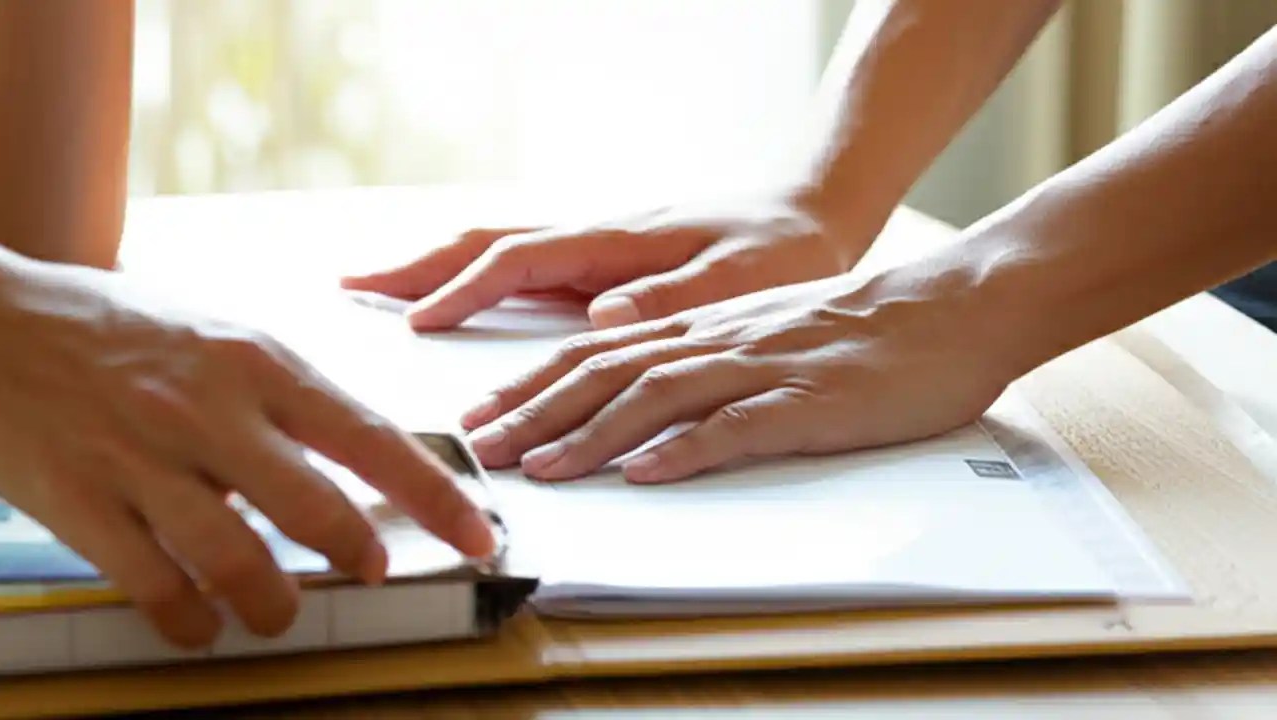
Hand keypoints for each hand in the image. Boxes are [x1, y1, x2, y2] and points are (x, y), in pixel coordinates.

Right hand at [0, 260, 493, 647]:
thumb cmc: (124, 330)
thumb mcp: (225, 336)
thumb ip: (289, 398)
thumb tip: (363, 457)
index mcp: (259, 362)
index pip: (372, 438)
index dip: (437, 497)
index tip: (480, 535)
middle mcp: (209, 410)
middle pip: (316, 509)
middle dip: (359, 555)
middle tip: (373, 571)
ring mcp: (143, 459)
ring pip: (238, 562)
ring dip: (275, 605)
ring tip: (278, 611)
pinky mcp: (82, 503)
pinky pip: (156, 588)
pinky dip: (192, 623)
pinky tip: (202, 621)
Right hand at [341, 194, 877, 330]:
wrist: (812, 211)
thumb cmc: (783, 250)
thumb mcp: (744, 278)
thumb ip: (675, 296)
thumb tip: (601, 316)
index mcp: (618, 240)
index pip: (521, 261)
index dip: (464, 291)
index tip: (417, 321)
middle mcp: (596, 237)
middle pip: (488, 244)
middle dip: (419, 266)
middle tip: (354, 288)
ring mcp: (596, 246)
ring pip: (498, 250)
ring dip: (436, 267)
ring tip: (381, 289)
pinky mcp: (605, 260)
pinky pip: (523, 265)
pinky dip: (475, 276)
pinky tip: (459, 295)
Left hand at [460, 264, 1020, 483]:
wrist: (948, 305)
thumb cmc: (861, 326)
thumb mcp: (765, 328)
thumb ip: (705, 353)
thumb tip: (642, 391)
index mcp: (706, 323)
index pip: (598, 350)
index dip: (534, 383)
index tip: (485, 414)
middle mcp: (720, 339)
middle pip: (608, 372)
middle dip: (537, 411)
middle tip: (482, 447)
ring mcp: (762, 367)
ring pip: (657, 396)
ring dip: (591, 433)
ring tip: (543, 468)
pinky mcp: (808, 402)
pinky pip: (736, 426)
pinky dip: (684, 449)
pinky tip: (645, 472)